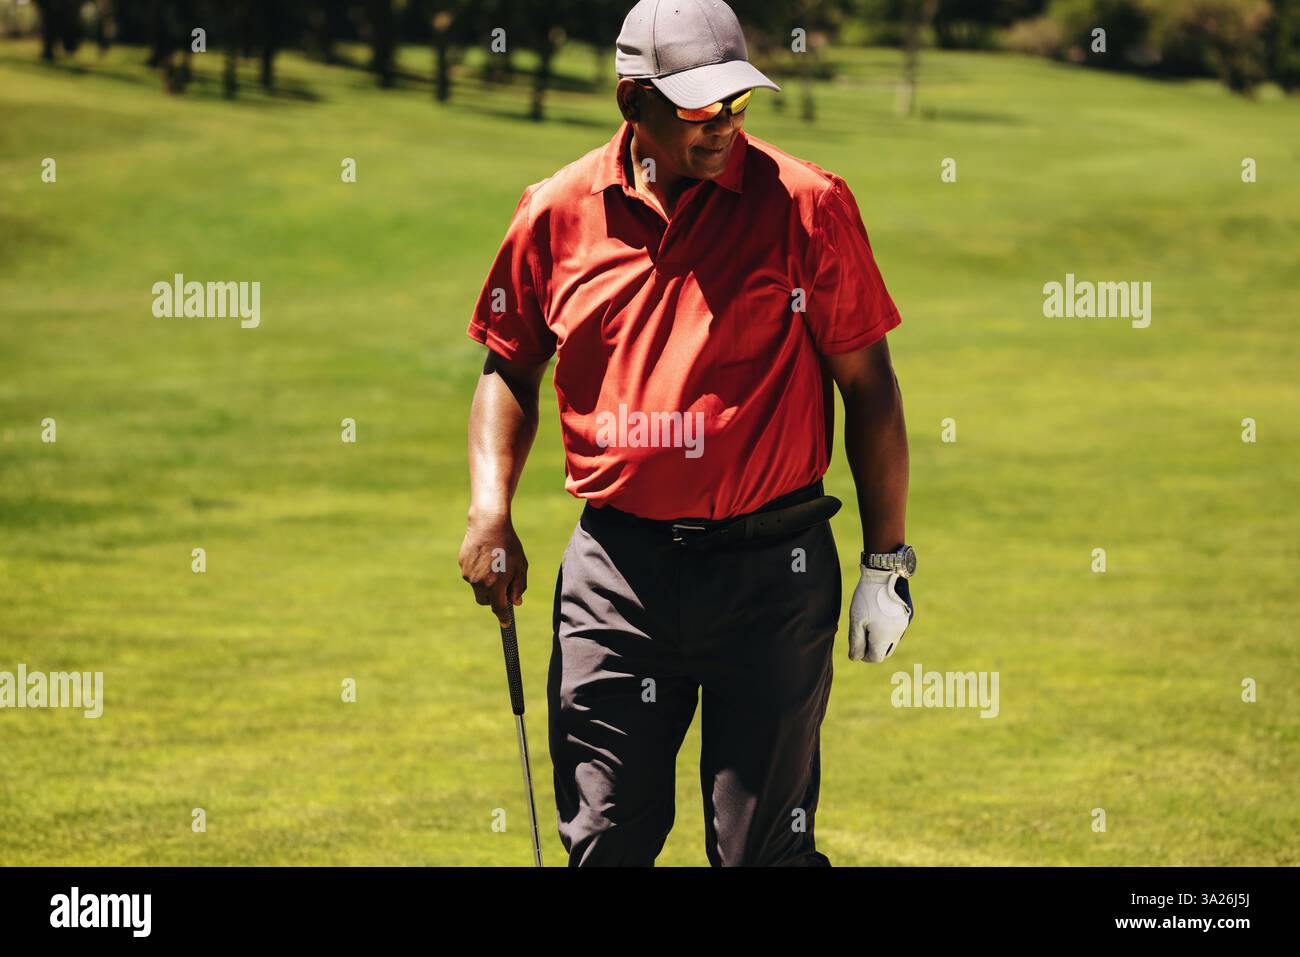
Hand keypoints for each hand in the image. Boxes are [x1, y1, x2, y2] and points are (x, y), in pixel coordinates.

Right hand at [459, 511, 527, 626]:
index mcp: (495, 585)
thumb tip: (515, 602)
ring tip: (495, 562)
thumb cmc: (509, 545)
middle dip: (493, 598)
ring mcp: (468, 574)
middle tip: (502, 586)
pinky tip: (486, 556)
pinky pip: (471, 574)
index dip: (503, 618)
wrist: (488, 524)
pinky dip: (478, 571)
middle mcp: (479, 583)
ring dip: (485, 582)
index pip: (498, 609)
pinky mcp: (462, 564)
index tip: (506, 624)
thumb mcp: (520, 566)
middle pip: (485, 601)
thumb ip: (519, 586)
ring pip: (477, 586)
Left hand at [847, 567, 912, 662]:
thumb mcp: (856, 619)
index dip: (864, 655)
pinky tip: (879, 613)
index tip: (857, 645)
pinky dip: (888, 627)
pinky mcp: (909, 614)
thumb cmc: (867, 597)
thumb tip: (856, 658)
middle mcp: (898, 633)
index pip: (876, 658)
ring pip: (892, 640)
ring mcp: (905, 624)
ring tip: (870, 621)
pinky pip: (898, 628)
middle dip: (874, 648)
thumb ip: (856, 641)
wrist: (885, 573)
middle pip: (886, 651)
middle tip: (862, 635)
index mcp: (885, 637)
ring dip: (881, 637)